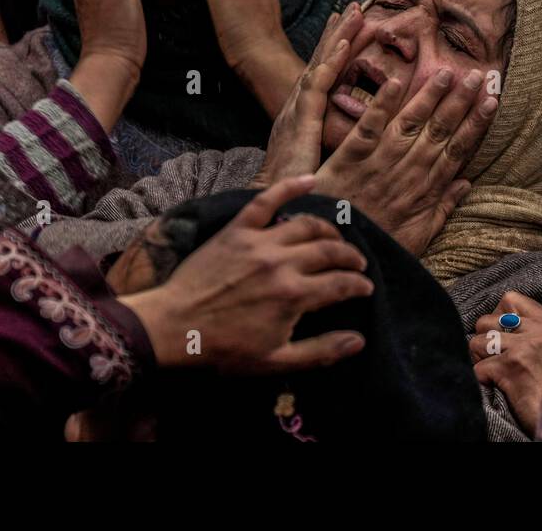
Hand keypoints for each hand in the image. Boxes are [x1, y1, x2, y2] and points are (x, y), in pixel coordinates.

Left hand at [122, 175, 372, 370]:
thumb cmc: (225, 350)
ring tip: (337, 240)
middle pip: (331, 251)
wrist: (175, 327)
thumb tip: (359, 341)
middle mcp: (282, 263)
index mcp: (294, 296)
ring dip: (329, 231)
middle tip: (357, 264)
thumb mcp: (275, 361)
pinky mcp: (238, 229)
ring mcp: (260, 242)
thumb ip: (320, 351)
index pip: (342, 284)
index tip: (365, 288)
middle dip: (351, 257)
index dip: (359, 286)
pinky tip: (309, 180)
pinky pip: (267, 200)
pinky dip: (289, 187)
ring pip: (307, 225)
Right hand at [253, 4, 364, 187]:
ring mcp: (296, 112)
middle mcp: (297, 108)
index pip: (322, 75)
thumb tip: (359, 141)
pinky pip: (316, 86)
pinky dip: (329, 64)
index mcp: (303, 116)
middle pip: (321, 63)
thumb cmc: (297, 189)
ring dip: (338, 39)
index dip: (336, 50)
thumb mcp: (319, 161)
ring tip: (354, 14)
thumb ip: (336, 146)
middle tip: (355, 7)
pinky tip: (343, 46)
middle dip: (337, 34)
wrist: (274, 205)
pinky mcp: (300, 122)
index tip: (350, 28)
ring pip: (319, 66)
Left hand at [312, 68, 496, 256]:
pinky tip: (396, 82)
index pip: (458, 149)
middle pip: (439, 130)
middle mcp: (407, 171)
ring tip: (446, 72)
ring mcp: (379, 162)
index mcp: (425, 189)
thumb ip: (443, 208)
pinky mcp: (350, 157)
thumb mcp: (420, 235)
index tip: (492, 101)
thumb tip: (467, 183)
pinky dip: (382, 104)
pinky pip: (369, 127)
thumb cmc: (380, 242)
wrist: (340, 249)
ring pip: (410, 123)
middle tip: (477, 74)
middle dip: (459, 101)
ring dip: (429, 96)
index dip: (476, 124)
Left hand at [469, 292, 541, 437]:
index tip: (501, 334)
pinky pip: (478, 369)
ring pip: (477, 342)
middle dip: (484, 339)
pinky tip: (492, 387)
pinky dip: (481, 380)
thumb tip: (510, 331)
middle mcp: (539, 331)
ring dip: (479, 359)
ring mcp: (523, 349)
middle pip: (487, 320)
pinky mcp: (510, 369)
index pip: (511, 300)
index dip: (498, 315)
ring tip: (490, 372)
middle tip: (491, 357)